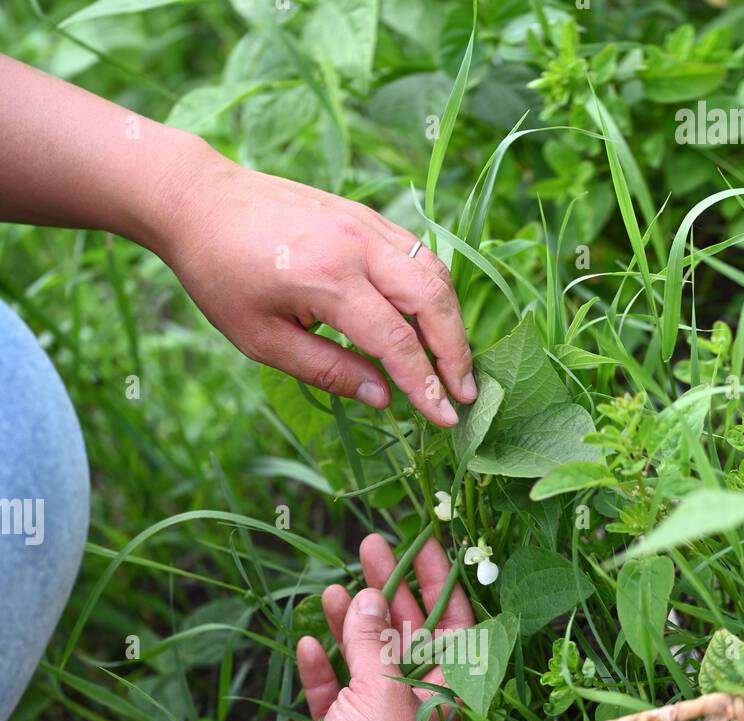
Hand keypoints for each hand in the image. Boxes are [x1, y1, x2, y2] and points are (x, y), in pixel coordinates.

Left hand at [160, 147, 476, 427]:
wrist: (200, 202)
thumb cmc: (221, 277)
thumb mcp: (262, 340)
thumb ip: (327, 369)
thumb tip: (383, 398)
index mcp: (329, 279)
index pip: (397, 341)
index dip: (425, 385)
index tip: (445, 419)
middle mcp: (357, 245)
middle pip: (432, 300)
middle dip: (456, 353)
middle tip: (466, 395)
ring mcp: (365, 223)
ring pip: (433, 271)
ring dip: (452, 320)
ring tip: (455, 364)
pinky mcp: (364, 215)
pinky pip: (417, 252)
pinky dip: (435, 290)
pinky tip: (432, 322)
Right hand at [278, 534, 474, 720]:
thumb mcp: (382, 690)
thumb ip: (374, 640)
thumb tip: (371, 596)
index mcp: (452, 697)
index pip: (455, 625)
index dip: (439, 582)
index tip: (421, 542)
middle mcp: (423, 710)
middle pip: (412, 637)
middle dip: (391, 592)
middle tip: (370, 548)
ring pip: (370, 663)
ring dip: (354, 625)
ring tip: (337, 588)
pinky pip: (337, 697)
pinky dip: (324, 670)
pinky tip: (307, 643)